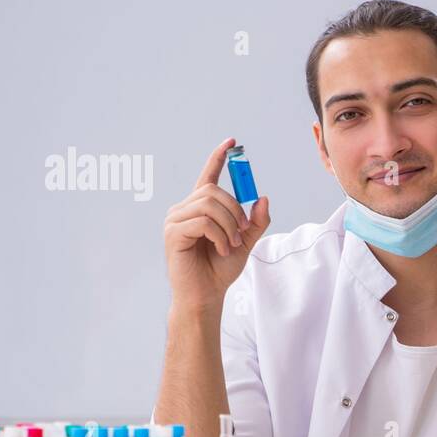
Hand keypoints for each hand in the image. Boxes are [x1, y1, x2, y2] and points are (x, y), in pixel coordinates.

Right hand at [164, 138, 270, 313]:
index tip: (232, 142)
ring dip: (229, 225)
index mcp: (200, 208)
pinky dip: (219, 235)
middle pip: (214, 192)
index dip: (219, 157)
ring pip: (209, 206)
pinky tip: (222, 249)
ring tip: (232, 245)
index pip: (208, 175)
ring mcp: (175, 220)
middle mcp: (184, 209)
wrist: (206, 294)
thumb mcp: (246, 242)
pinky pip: (203, 222)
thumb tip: (263, 197)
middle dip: (235, 211)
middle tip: (242, 233)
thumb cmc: (220, 269)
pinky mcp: (173, 233)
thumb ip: (255, 222)